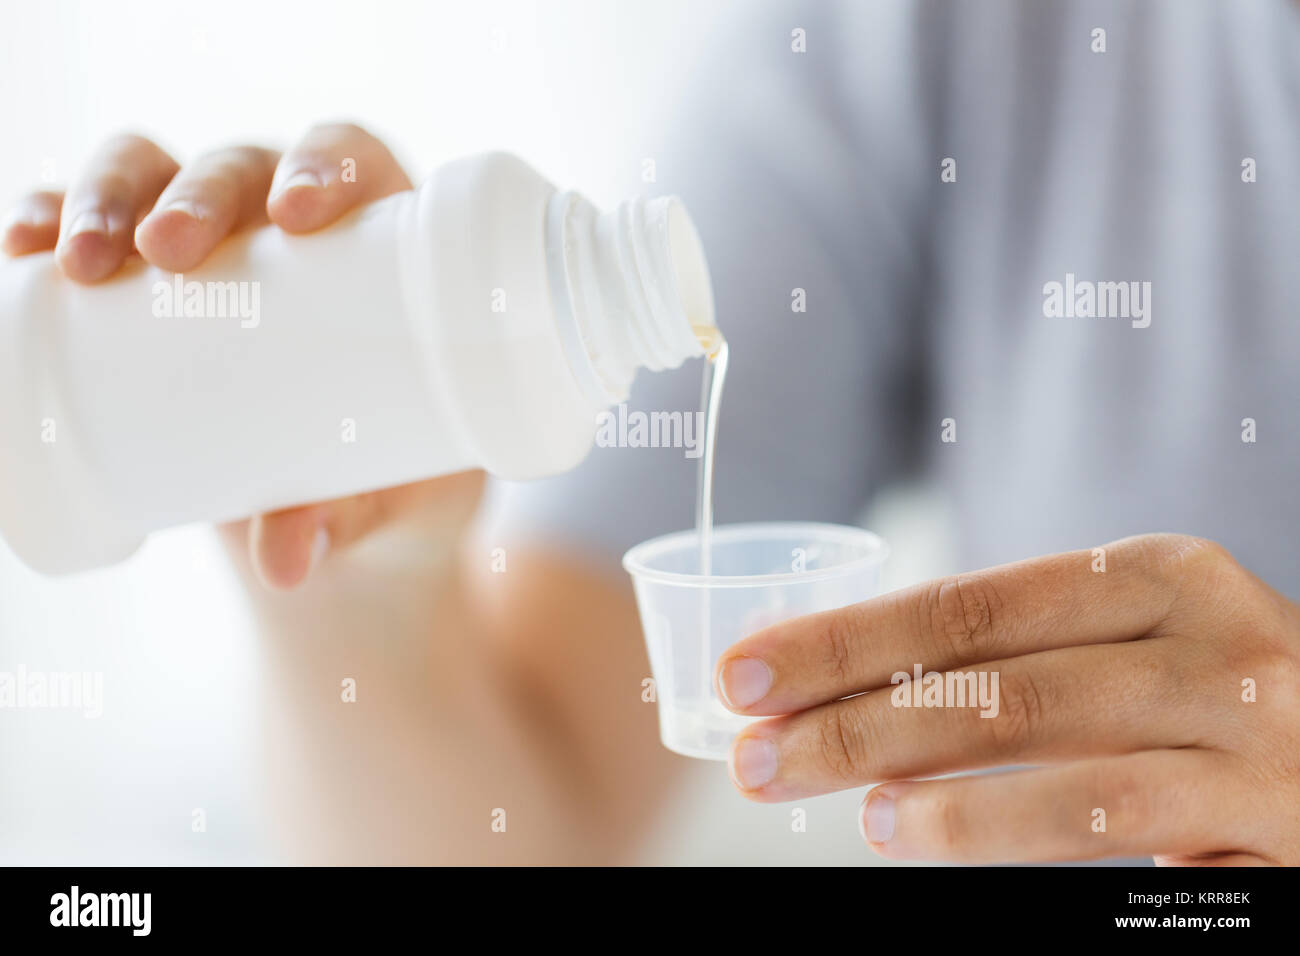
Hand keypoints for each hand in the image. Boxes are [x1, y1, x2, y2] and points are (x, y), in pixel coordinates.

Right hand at [2, 123, 484, 587]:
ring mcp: (210, 245)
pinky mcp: (146, 287)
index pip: (349, 158)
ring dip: (105, 197)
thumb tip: (284, 563)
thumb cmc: (392, 483)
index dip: (322, 163)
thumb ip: (341, 517)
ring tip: (80, 264)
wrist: (346, 520)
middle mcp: (286, 223)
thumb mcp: (383, 497)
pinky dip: (49, 219)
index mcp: (375, 239)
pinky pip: (88, 225)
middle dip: (195, 193)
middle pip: (236, 165)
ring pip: (150, 175)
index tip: (298, 217)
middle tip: (169, 253)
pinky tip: (22, 247)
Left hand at [714, 534, 1299, 864]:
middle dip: (851, 716)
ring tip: (838, 806)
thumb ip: (1020, 656)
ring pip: (1051, 754)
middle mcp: (1204, 640)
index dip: (845, 640)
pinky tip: (925, 837)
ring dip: (919, 782)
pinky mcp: (1270, 825)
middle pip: (992, 678)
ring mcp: (1247, 736)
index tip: (744, 671)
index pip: (968, 606)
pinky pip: (1118, 830)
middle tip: (754, 755)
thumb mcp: (1134, 644)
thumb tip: (852, 687)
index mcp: (1155, 575)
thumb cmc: (1216, 698)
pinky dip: (1006, 832)